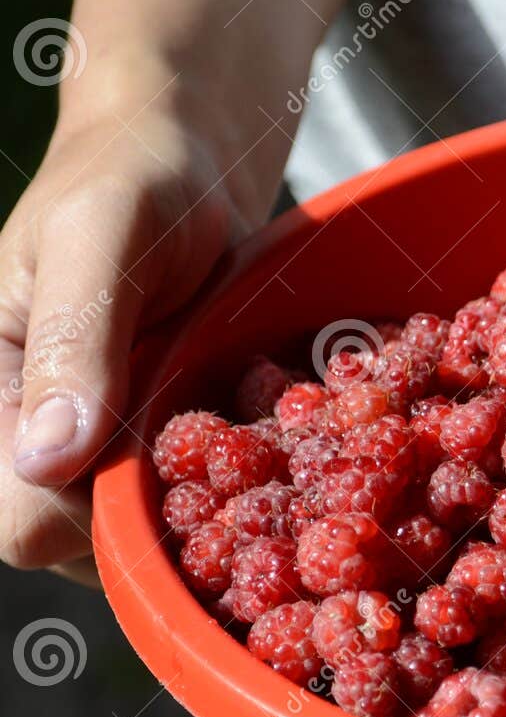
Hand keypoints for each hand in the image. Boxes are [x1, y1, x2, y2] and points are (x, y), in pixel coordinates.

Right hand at [0, 112, 246, 582]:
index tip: (174, 462)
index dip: (95, 520)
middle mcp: (30, 440)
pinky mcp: (149, 448)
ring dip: (205, 514)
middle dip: (163, 525)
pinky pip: (187, 510)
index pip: (22, 527)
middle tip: (239, 460)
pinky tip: (270, 452)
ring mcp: (94, 451)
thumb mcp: (102, 236)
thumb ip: (75, 339)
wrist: (187, 163)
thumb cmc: (135, 179)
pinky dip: (231, 495)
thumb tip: (46, 460)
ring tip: (254, 444)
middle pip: (85, 552)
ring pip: (141, 540)